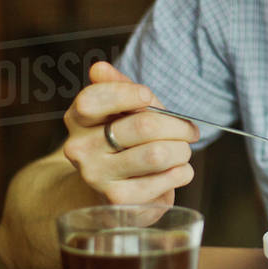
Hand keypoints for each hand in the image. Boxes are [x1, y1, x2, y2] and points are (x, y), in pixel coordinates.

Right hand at [62, 61, 198, 205]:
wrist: (108, 187)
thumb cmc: (121, 139)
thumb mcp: (119, 109)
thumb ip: (117, 86)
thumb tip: (99, 68)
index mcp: (78, 119)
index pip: (94, 100)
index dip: (128, 93)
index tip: (149, 97)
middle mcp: (80, 149)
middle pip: (144, 126)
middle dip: (178, 126)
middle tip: (189, 130)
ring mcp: (96, 176)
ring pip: (158, 154)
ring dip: (182, 150)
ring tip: (182, 151)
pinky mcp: (118, 200)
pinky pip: (164, 180)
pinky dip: (181, 173)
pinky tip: (179, 170)